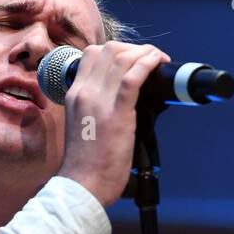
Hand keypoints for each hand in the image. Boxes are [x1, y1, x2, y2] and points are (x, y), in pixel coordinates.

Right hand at [57, 41, 170, 207]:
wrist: (82, 184)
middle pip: (109, 50)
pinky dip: (148, 64)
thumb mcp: (83, 124)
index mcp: (74, 94)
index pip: (91, 54)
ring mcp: (99, 101)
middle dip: (133, 48)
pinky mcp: (117, 113)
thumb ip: (97, 107)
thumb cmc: (87, 162)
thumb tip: (125, 97)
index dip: (116, 50)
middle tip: (149, 59)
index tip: (133, 58)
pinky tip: (158, 64)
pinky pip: (133, 77)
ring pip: (122, 58)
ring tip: (158, 60)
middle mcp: (84, 92)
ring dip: (146, 53)